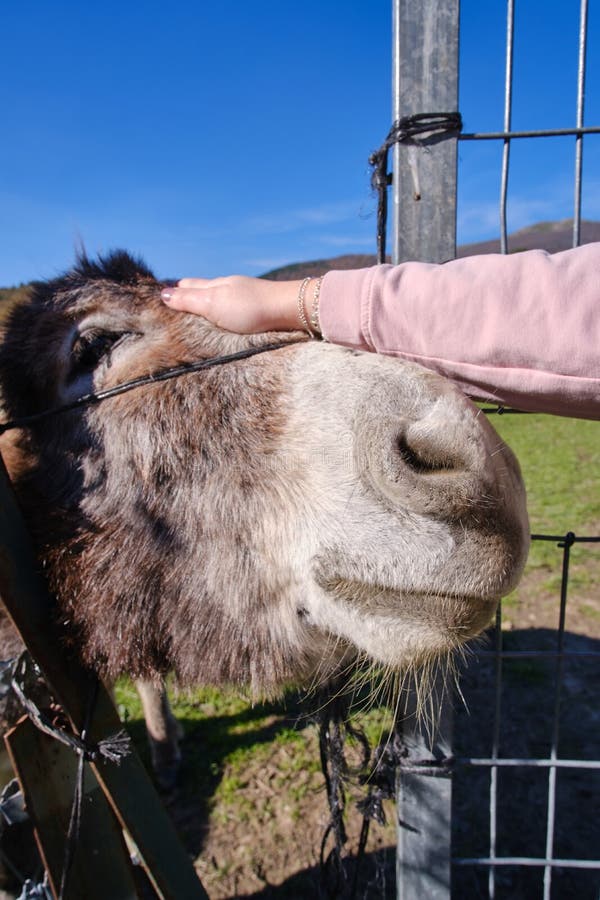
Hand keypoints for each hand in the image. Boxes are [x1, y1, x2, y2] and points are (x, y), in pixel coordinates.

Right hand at [161, 276, 302, 333]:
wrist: (290, 310)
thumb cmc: (250, 307)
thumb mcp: (213, 304)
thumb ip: (190, 299)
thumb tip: (162, 293)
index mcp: (216, 285)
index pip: (188, 285)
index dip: (175, 290)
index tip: (161, 297)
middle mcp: (230, 288)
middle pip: (204, 289)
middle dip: (189, 293)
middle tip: (175, 300)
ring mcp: (246, 297)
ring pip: (221, 297)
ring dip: (208, 302)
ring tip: (197, 310)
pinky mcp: (259, 309)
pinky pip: (236, 308)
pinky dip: (225, 310)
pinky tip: (228, 317)